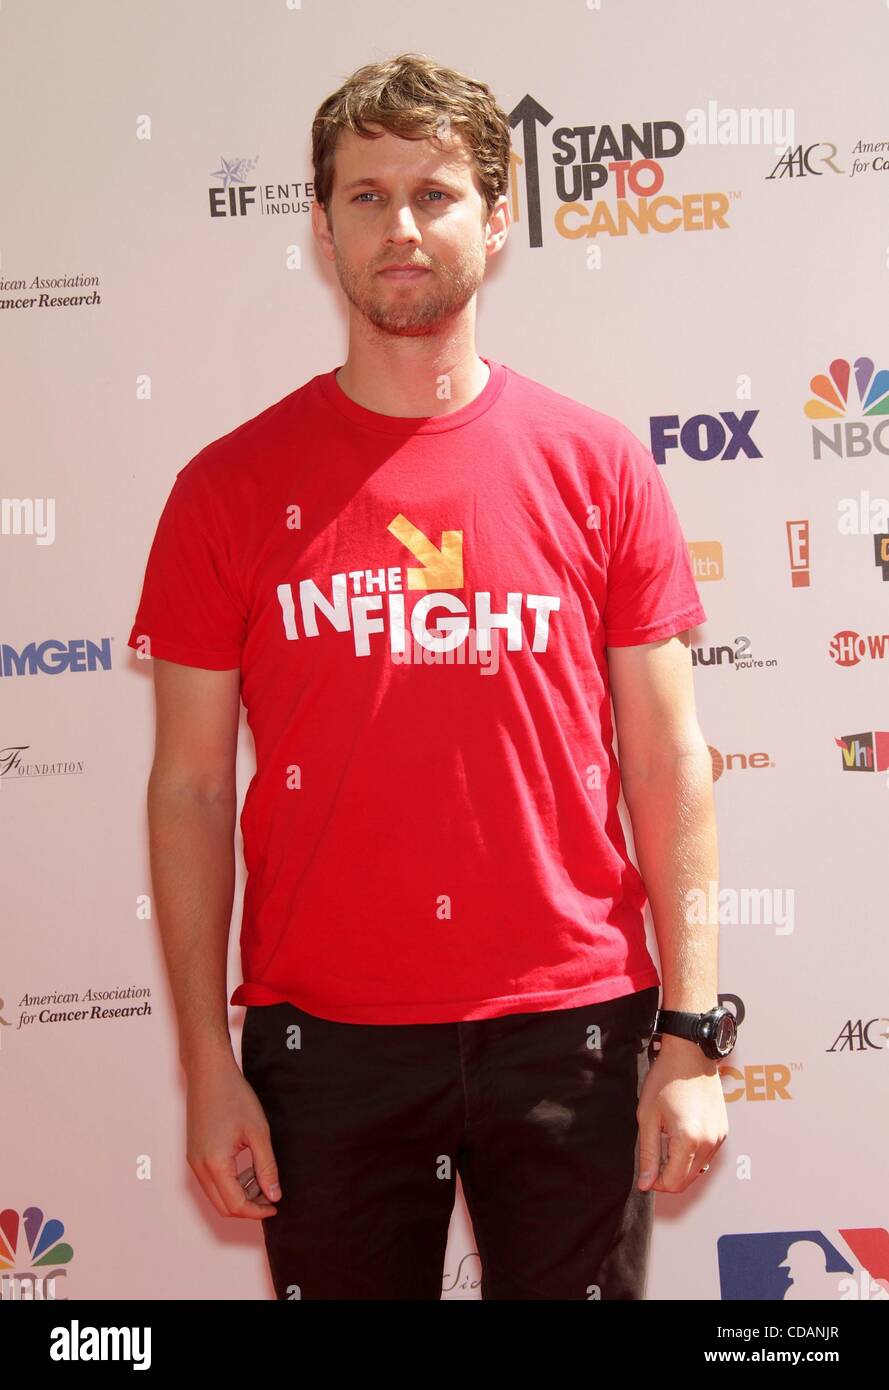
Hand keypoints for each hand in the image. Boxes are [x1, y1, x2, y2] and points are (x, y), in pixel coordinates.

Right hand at [186, 1056, 281, 1218]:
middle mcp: (199, 1168)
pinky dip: (229, 1182)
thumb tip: (274, 1196)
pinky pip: (211, 1180)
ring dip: (239, 1194)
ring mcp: (194, 1161)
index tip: (276, 1205)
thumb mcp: (258, 1133)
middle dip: (248, 1206)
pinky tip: (247, 1167)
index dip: (258, 1211)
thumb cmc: (235, 1097)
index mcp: (215, 1165)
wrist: (209, 1073)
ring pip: (216, 1195)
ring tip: (261, 1177)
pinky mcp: (194, 1154)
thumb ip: (266, 1167)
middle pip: (223, 1206)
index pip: (236, 1205)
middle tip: (270, 1194)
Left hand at [636, 1035, 727, 1192]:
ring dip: (681, 1165)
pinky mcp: (723, 1131)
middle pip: (688, 1180)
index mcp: (688, 1140)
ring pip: (699, 1170)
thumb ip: (648, 1154)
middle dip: (668, 1176)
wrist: (690, 1054)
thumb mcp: (648, 1117)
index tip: (646, 1170)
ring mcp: (719, 1137)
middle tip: (653, 1156)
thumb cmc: (666, 1079)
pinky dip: (692, 1154)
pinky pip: (707, 1156)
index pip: (674, 1183)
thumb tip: (645, 1183)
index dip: (656, 1183)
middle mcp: (709, 1142)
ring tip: (666, 1140)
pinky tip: (680, 1135)